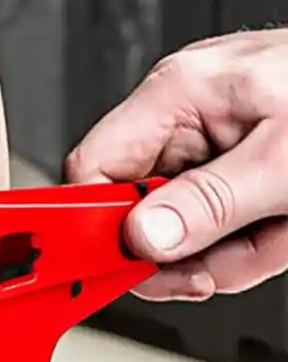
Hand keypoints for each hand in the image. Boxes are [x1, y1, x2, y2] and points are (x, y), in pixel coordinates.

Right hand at [64, 28, 287, 300]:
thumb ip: (208, 204)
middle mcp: (187, 117)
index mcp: (179, 94)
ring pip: (185, 231)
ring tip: (278, 235)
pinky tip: (283, 230)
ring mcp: (216, 145)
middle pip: (141, 212)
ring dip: (233, 253)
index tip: (123, 267)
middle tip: (224, 262)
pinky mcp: (242, 170)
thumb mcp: (284, 164)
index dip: (99, 225)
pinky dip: (256, 244)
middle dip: (189, 250)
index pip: (93, 169)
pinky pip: (222, 227)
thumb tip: (143, 238)